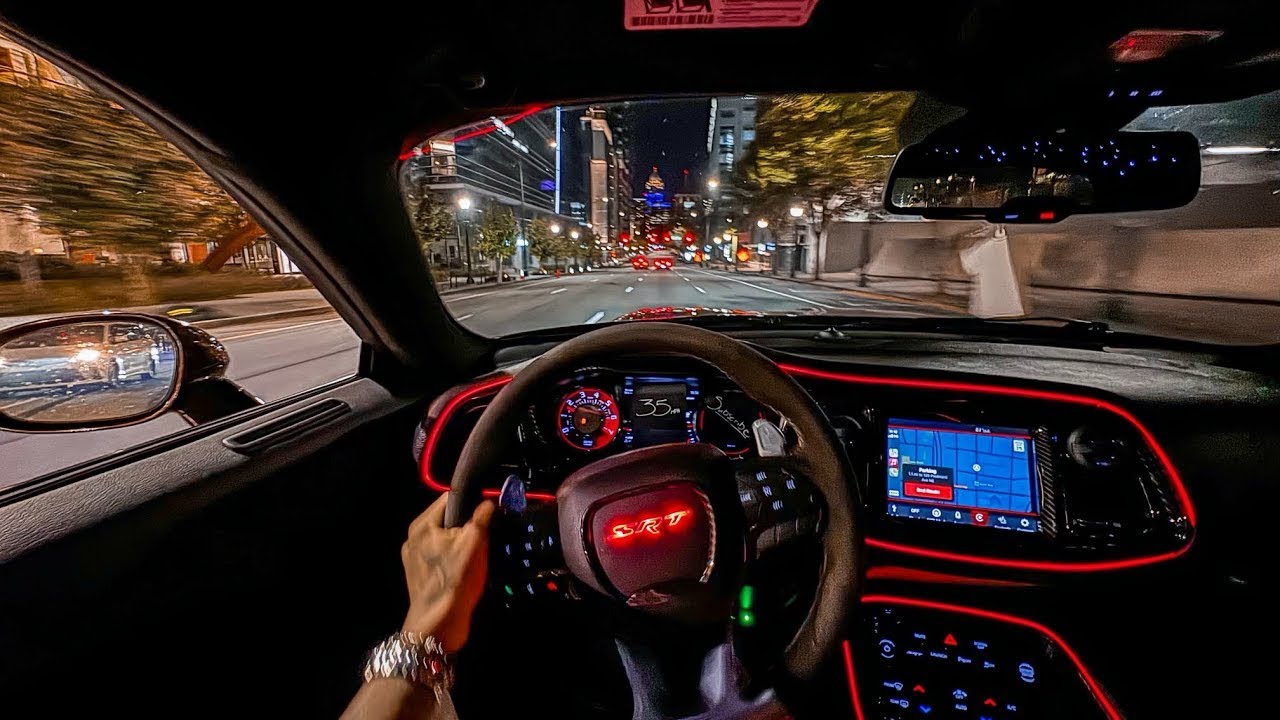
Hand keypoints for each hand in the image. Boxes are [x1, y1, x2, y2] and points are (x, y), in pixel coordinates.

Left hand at [401, 493, 495, 651]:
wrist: (438, 626)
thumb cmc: (455, 580)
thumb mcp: (475, 544)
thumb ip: (481, 517)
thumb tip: (489, 501)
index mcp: (422, 525)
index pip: (450, 498)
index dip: (472, 501)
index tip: (490, 512)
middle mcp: (413, 538)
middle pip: (448, 519)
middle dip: (468, 525)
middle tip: (487, 535)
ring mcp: (414, 558)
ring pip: (445, 539)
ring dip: (462, 542)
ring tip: (477, 554)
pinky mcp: (419, 575)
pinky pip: (441, 556)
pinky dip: (453, 558)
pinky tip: (465, 570)